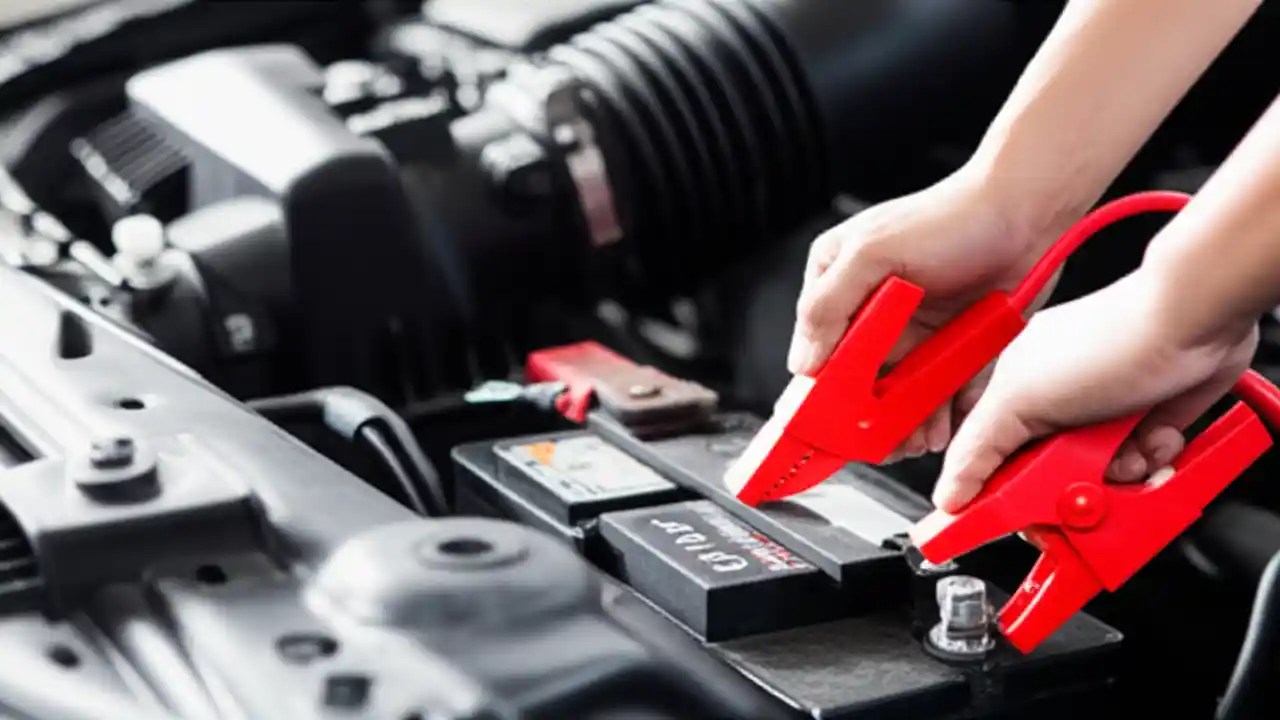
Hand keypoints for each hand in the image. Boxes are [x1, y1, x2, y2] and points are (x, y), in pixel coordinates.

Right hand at [787, 169, 1060, 459]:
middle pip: (860, 378)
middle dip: (870, 416)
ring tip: (917, 441)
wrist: (1028, 211)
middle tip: (883, 444)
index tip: (834, 426)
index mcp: (840, 281)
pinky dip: (943, 413)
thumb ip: (827, 305)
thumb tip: (804, 364)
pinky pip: (943, 388)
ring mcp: (915, 328)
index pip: (818, 349)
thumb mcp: (871, 253)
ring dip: (907, 421)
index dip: (825, 391)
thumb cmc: (950, 216)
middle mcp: (875, 309)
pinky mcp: (955, 342)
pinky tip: (943, 429)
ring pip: (900, 391)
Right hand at [934, 269, 1257, 512]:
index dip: (993, 489)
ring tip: (1126, 453)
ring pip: (1097, 477)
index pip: (987, 454)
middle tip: (1076, 483)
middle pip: (1045, 474)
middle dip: (1065, 486)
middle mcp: (1056, 400)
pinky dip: (1153, 462)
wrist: (1194, 322)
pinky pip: (1142, 466)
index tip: (1001, 517)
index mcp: (1013, 388)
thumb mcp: (1019, 399)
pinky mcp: (1148, 420)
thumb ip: (977, 450)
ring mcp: (1104, 411)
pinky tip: (1154, 439)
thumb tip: (947, 493)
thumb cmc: (1110, 339)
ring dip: (1116, 476)